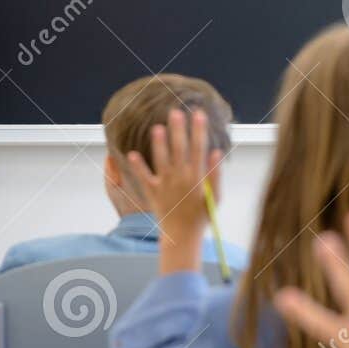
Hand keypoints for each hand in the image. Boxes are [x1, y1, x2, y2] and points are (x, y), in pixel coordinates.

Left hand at [123, 108, 222, 247]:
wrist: (183, 235)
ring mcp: (166, 185)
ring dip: (159, 144)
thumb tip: (216, 152)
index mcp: (197, 178)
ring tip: (156, 127)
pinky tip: (132, 155)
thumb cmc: (201, 215)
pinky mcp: (153, 192)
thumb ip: (215, 174)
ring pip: (162, 160)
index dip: (199, 130)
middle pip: (180, 149)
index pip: (199, 148)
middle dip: (178, 130)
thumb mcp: (215, 196)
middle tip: (175, 112)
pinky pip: (145, 178)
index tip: (198, 114)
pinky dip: (138, 167)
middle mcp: (181, 179)